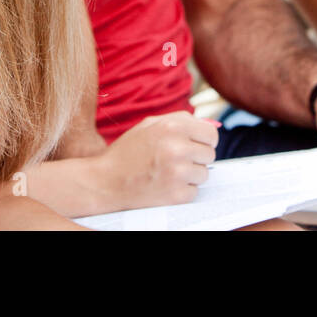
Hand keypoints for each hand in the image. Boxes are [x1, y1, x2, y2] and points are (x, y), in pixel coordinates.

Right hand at [96, 111, 218, 209]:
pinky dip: (182, 191)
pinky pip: (194, 192)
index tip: (196, 146)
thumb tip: (210, 125)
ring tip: (168, 173)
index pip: (211, 134)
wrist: (105, 181)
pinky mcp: (175, 195)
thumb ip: (180, 121)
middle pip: (209, 155)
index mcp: (172, 127)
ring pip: (204, 175)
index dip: (205, 141)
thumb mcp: (150, 125)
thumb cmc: (128, 151)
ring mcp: (177, 173)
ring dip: (190, 176)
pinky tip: (165, 186)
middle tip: (177, 161)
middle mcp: (177, 148)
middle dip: (196, 158)